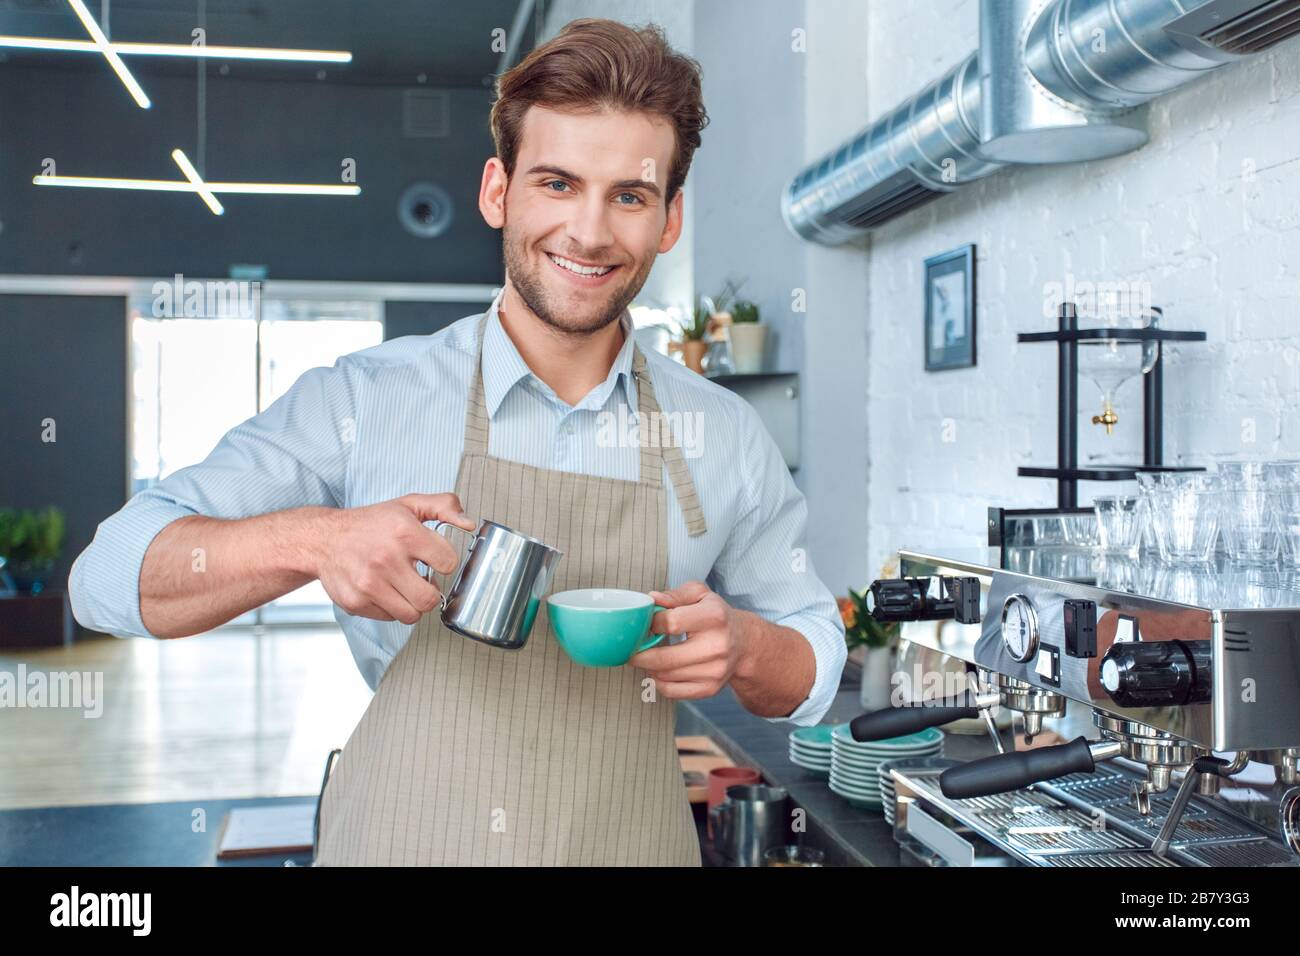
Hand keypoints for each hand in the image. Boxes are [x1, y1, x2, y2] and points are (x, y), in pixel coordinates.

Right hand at [311, 493, 476, 624]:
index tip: (436, 560)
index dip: (445, 563)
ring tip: (404, 587)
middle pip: (429, 598)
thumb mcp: (408, 505)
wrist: (323, 539)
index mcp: (404, 533)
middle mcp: (386, 559)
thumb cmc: (369, 524)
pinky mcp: (356, 602)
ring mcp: (369, 584)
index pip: (448, 563)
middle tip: (421, 581)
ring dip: (412, 604)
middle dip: (430, 592)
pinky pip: (389, 618)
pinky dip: (390, 608)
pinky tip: (384, 591)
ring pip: (411, 615)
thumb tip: (468, 523)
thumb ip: (444, 506)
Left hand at [630, 581, 747, 699]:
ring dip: (648, 668)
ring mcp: (714, 671)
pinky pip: (672, 691)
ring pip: (665, 676)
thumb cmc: (716, 616)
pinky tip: (658, 671)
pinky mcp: (710, 688)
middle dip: (639, 654)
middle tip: (631, 649)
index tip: (646, 624)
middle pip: (664, 658)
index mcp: (714, 617)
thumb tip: (652, 599)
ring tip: (647, 657)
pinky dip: (658, 683)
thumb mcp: (700, 595)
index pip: (670, 623)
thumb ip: (674, 595)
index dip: (651, 623)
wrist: (744, 643)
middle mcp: (716, 646)